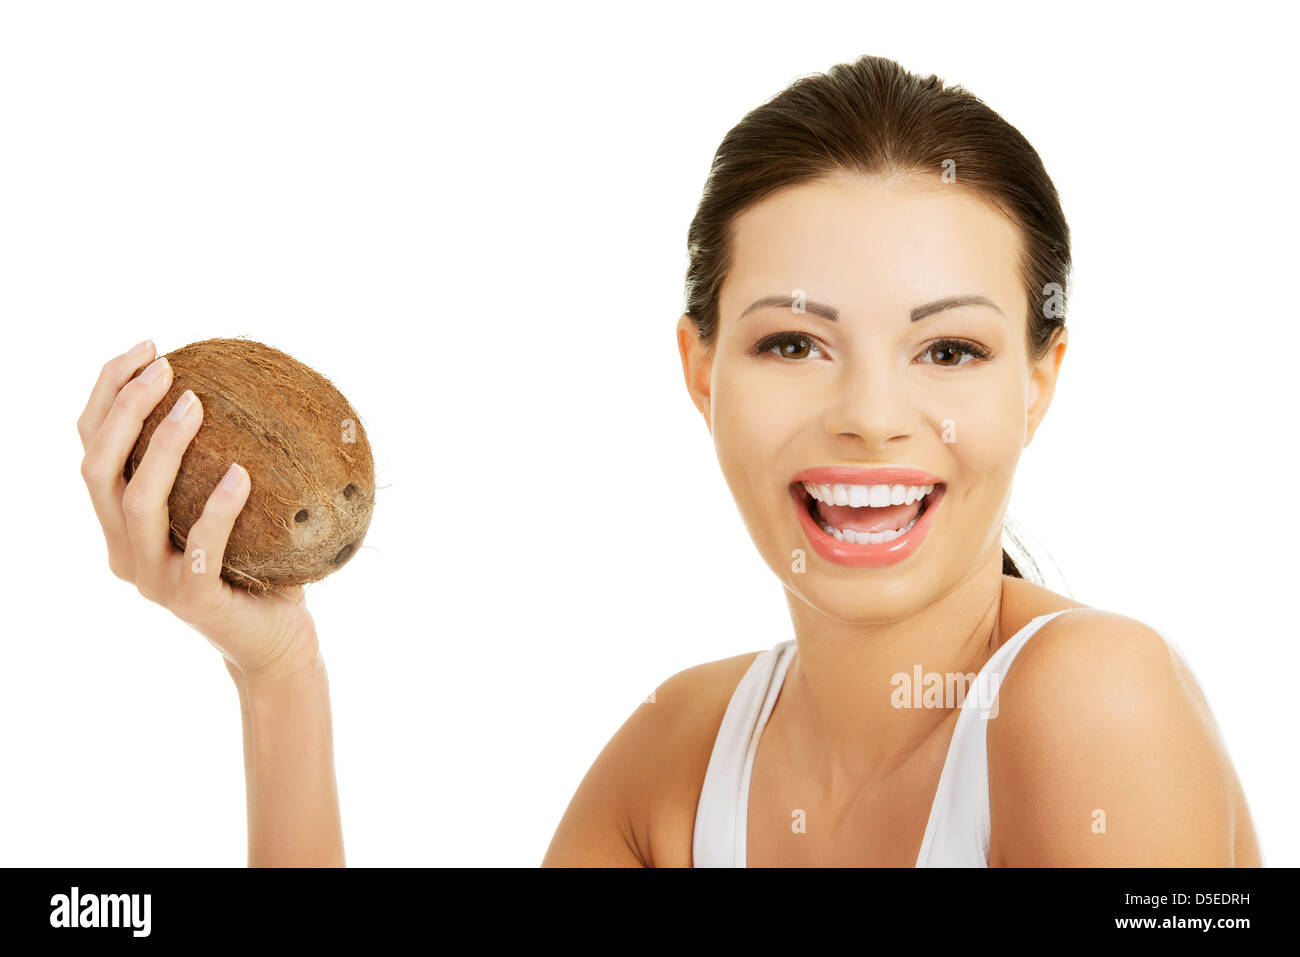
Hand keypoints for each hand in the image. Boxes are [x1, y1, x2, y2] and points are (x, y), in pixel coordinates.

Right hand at [78, 339, 320, 682]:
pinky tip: (241, 474)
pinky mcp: (193, 600)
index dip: (107, 393)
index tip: (147, 349)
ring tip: (195, 402)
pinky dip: (219, 508)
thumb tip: (247, 381)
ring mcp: (154, 580)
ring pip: (137, 503)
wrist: (278, 644)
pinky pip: (202, 547)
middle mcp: (124, 551)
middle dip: (124, 409)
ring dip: (162, 447)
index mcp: (122, 524)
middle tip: (166, 367)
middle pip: (99, 469)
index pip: (93, 447)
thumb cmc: (258, 568)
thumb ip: (219, 459)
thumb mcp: (232, 508)